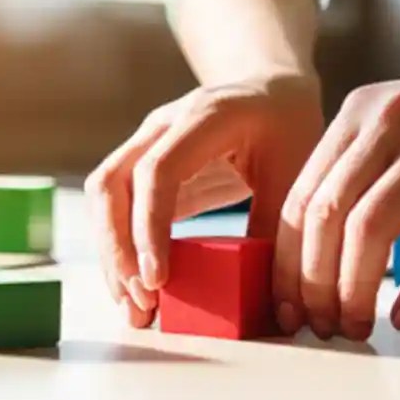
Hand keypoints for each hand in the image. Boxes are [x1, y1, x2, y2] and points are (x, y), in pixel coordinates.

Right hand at [85, 74, 323, 326]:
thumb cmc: (288, 128)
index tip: (157, 280)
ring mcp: (144, 142)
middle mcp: (162, 125)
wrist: (271, 90)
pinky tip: (137, 287)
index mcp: (204, 118)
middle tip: (141, 302)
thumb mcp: (296, 170)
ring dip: (112, 254)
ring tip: (135, 309)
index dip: (150, 228)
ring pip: (103, 196)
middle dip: (118, 248)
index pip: (157, 172)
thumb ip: (274, 223)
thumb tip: (258, 293)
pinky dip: (120, 248)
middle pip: (112, 183)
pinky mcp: (140, 165)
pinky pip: (114, 206)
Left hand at [274, 56, 399, 340]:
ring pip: (368, 229)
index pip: (301, 198)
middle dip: (313, 283)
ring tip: (355, 326)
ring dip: (353, 290)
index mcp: (358, 115)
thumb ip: (360, 174)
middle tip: (319, 327)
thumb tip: (312, 258)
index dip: (286, 262)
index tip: (284, 308)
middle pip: (325, 216)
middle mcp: (389, 122)